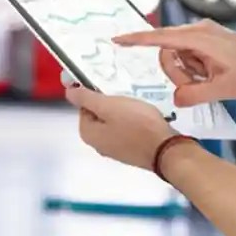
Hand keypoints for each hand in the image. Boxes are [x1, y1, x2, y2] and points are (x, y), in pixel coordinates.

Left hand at [64, 86, 178, 169]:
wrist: (166, 149)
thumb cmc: (138, 126)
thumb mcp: (108, 106)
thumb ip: (86, 98)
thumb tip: (68, 92)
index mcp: (88, 133)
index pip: (83, 105)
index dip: (95, 93)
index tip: (109, 85)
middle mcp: (98, 144)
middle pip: (99, 114)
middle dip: (112, 102)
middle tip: (126, 94)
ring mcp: (116, 149)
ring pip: (115, 121)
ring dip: (124, 110)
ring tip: (138, 103)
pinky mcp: (131, 150)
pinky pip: (128, 129)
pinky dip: (135, 120)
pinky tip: (145, 115)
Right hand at [113, 19, 235, 106]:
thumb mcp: (224, 90)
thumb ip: (195, 95)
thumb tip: (175, 98)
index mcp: (200, 38)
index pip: (160, 38)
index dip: (137, 40)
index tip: (117, 39)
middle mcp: (198, 31)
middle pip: (168, 53)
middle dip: (178, 74)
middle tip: (199, 85)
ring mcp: (201, 34)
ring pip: (177, 57)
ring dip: (188, 74)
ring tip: (211, 79)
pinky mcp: (204, 40)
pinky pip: (187, 57)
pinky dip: (195, 70)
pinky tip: (213, 74)